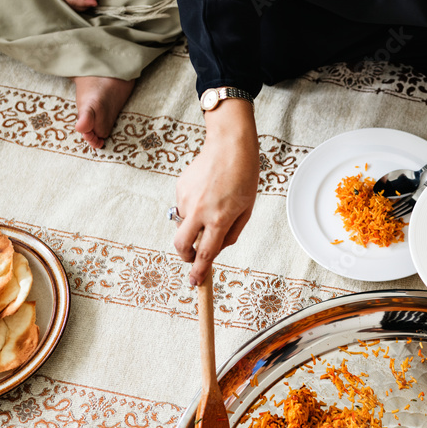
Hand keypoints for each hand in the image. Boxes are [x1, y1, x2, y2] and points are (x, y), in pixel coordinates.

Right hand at [174, 101, 260, 284]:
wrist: (229, 144)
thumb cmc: (244, 176)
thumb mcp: (246, 209)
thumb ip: (231, 233)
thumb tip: (216, 248)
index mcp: (219, 219)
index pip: (205, 254)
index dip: (199, 272)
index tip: (195, 283)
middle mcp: (199, 211)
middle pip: (182, 246)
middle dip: (186, 256)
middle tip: (194, 257)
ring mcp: (186, 199)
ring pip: (184, 225)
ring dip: (194, 226)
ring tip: (213, 207)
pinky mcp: (180, 188)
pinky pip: (184, 207)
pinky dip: (193, 208)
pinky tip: (207, 192)